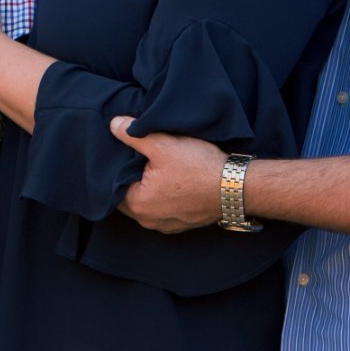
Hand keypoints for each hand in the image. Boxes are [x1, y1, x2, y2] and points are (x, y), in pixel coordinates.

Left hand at [110, 118, 225, 233]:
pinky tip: (174, 180)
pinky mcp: (183, 224)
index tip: (125, 154)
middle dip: (132, 178)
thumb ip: (133, 134)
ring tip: (158, 168)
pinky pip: (165, 209)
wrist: (236, 187)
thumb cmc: (199, 167)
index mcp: (137, 204)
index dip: (117, 168)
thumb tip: (113, 125)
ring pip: (148, 202)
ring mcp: (167, 225)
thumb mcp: (163, 144)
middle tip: (141, 158)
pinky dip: (166, 196)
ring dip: (150, 188)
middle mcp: (148, 220)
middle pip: (129, 195)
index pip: (113, 186)